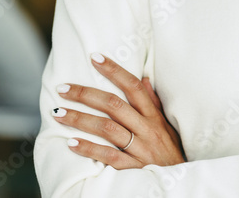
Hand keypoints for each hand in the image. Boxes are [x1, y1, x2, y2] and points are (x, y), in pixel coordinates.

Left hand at [53, 53, 185, 168]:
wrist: (179, 180)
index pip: (133, 86)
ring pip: (107, 128)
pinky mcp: (133, 167)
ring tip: (58, 113)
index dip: (114, 70)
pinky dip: (89, 149)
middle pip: (114, 105)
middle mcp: (146, 128)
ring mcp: (140, 148)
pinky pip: (109, 156)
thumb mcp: (166, 125)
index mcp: (153, 115)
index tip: (95, 57)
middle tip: (63, 88)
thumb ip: (153, 102)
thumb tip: (143, 79)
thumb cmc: (170, 151)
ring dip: (80, 119)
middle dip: (86, 94)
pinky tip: (71, 143)